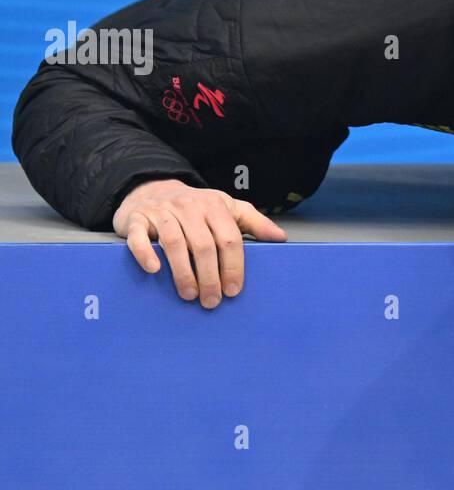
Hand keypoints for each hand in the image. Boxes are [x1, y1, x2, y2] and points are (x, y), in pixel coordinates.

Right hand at [112, 178, 286, 306]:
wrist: (151, 188)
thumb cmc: (195, 206)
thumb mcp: (227, 208)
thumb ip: (254, 223)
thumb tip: (281, 238)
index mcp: (215, 205)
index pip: (229, 238)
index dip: (233, 266)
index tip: (233, 290)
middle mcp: (189, 206)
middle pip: (203, 245)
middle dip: (209, 276)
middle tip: (211, 301)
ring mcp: (161, 211)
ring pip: (174, 242)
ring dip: (183, 272)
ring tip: (189, 295)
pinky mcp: (137, 218)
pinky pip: (139, 237)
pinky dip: (146, 253)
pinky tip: (155, 270)